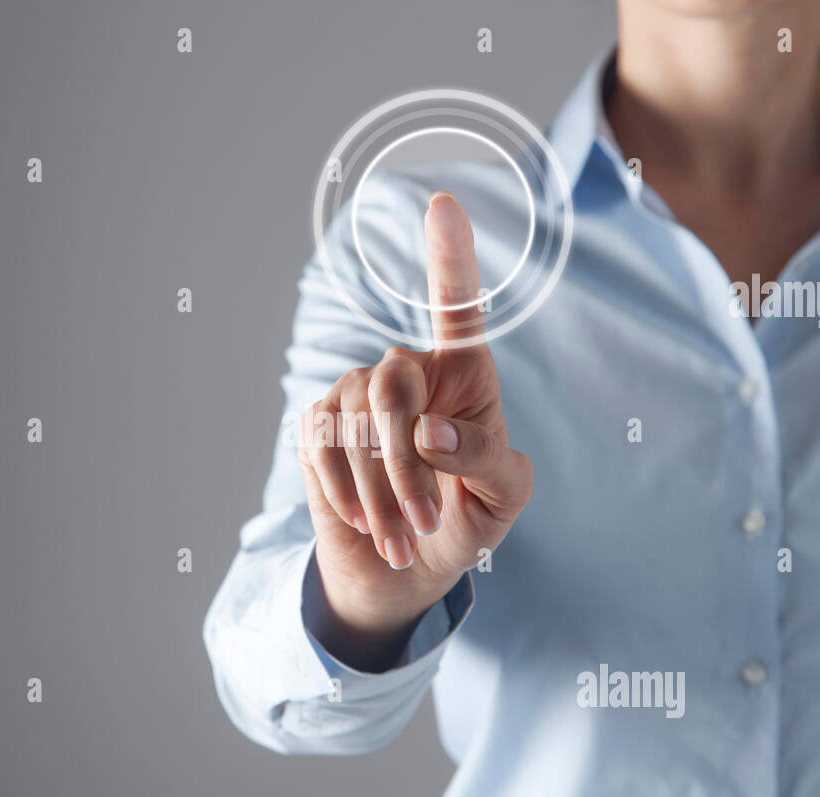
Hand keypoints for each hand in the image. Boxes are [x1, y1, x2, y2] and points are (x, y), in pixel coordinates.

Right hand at [296, 191, 533, 668]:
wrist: (405, 570)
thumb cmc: (465, 521)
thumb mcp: (503, 499)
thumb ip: (485, 459)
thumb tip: (430, 430)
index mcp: (464, 374)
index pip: (455, 308)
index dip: (449, 257)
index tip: (443, 205)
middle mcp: (407, 372)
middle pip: (393, 384)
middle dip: (406, 463)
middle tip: (424, 522)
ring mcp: (354, 394)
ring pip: (355, 423)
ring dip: (380, 494)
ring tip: (401, 540)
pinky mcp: (316, 425)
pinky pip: (322, 446)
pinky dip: (346, 493)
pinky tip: (364, 522)